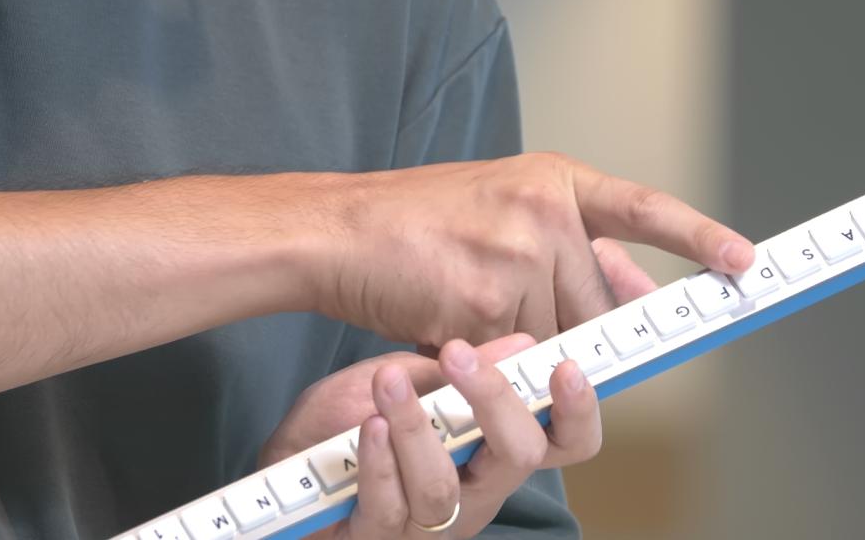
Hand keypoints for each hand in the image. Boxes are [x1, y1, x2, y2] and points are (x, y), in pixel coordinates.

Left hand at [260, 334, 601, 539]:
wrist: (285, 465)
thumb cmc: (360, 423)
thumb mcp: (415, 382)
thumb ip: (464, 370)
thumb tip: (525, 343)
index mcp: (496, 452)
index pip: (565, 443)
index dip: (579, 411)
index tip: (566, 366)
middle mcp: (475, 493)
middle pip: (518, 459)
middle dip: (493, 401)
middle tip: (461, 355)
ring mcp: (425, 525)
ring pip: (444, 489)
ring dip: (416, 430)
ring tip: (390, 383)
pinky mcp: (373, 537)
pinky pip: (386, 506)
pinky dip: (379, 462)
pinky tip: (369, 428)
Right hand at [310, 152, 752, 346]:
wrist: (340, 230)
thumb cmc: (419, 221)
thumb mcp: (507, 210)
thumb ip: (572, 243)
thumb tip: (637, 287)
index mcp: (553, 182)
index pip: (643, 210)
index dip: (698, 236)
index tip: (743, 260)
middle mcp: (545, 213)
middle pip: (597, 305)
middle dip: (561, 322)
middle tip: (506, 299)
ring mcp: (519, 257)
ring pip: (557, 339)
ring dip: (520, 340)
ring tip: (466, 295)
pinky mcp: (488, 303)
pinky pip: (515, 356)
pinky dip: (487, 353)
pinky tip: (447, 313)